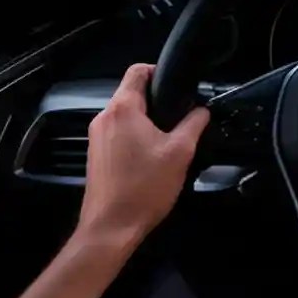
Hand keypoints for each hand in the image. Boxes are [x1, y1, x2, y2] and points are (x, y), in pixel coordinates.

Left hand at [77, 63, 209, 247]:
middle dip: (157, 101)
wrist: (111, 227)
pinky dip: (134, 136)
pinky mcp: (95, 154)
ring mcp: (96, 137)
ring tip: (169, 139)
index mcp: (123, 108)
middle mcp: (104, 117)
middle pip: (132, 93)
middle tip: (181, 117)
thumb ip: (194, 123)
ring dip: (146, 120)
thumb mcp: (180, 152)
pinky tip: (151, 156)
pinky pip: (118, 132)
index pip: (138, 71)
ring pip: (125, 115)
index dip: (160, 71)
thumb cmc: (145, 186)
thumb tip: (202, 110)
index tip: (179, 87)